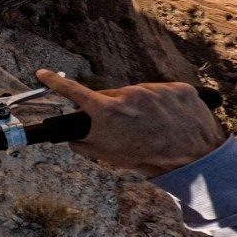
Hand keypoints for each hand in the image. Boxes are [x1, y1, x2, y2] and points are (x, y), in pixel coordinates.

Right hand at [35, 70, 225, 177]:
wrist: (194, 163)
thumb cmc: (148, 161)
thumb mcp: (107, 156)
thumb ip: (83, 143)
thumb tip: (71, 135)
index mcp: (108, 111)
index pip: (74, 92)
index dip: (55, 83)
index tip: (42, 74)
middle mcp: (129, 94)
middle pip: (113, 96)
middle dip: (115, 108)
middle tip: (128, 127)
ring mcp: (156, 89)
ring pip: (141, 94)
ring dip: (143, 107)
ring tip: (155, 128)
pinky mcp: (178, 88)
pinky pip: (166, 92)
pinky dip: (167, 104)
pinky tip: (172, 120)